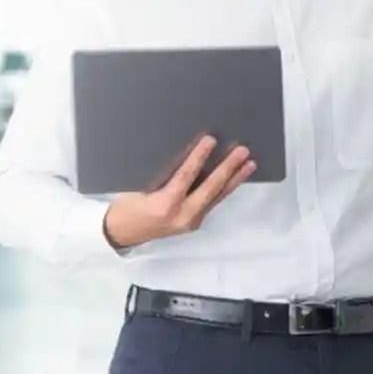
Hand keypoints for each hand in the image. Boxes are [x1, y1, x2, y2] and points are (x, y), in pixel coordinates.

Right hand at [103, 135, 255, 248]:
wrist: (122, 233)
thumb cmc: (127, 206)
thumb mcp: (137, 186)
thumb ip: (160, 173)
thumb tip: (180, 149)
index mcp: (164, 205)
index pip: (186, 177)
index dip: (199, 157)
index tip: (211, 140)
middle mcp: (181, 215)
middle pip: (210, 188)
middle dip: (227, 168)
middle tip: (242, 151)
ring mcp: (190, 221)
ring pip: (216, 197)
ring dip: (234, 179)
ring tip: (249, 164)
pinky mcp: (194, 223)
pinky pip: (212, 202)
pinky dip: (225, 189)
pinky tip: (235, 178)